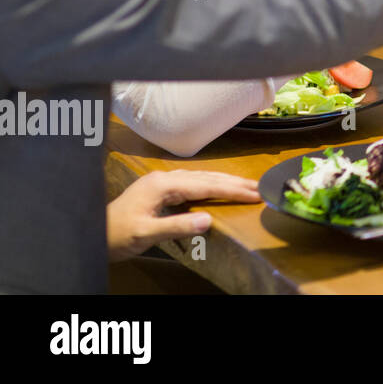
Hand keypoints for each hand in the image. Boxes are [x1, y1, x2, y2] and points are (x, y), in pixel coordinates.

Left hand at [106, 170, 260, 260]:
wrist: (93, 233)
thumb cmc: (117, 234)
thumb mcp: (146, 234)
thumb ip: (178, 227)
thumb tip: (209, 220)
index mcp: (163, 184)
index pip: (207, 185)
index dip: (233, 190)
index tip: (255, 193)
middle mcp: (164, 178)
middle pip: (208, 177)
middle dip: (235, 182)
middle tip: (259, 187)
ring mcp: (162, 182)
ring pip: (202, 178)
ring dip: (225, 182)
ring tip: (246, 187)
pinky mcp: (160, 189)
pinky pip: (194, 183)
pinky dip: (212, 185)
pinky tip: (219, 188)